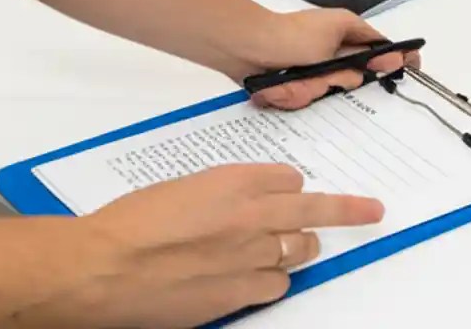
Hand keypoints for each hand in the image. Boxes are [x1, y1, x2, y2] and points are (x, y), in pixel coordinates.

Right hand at [70, 164, 383, 327]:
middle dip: (342, 212)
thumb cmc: (127, 226)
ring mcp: (251, 255)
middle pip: (316, 211)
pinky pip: (278, 286)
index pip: (289, 177)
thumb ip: (220, 191)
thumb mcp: (179, 188)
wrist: (101, 269)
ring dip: (296, 250)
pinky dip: (272, 282)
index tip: (300, 190)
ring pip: (300, 251)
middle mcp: (251, 214)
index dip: (291, 186)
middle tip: (369, 211)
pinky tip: (256, 279)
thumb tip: (244, 201)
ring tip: (288, 249)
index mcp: (233, 180)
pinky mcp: (240, 292)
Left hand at [226, 8, 420, 110]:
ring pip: (327, 90)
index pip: (383, 46)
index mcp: (348, 29)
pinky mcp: (297, 79)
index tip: (411, 70)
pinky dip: (291, 94)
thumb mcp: (330, 49)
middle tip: (319, 79)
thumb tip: (387, 62)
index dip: (397, 59)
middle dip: (331, 83)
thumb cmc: (290, 39)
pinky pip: (307, 95)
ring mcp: (315, 64)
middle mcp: (335, 47)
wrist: (243, 46)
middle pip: (353, 76)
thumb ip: (358, 63)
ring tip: (289, 82)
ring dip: (306, 90)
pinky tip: (278, 87)